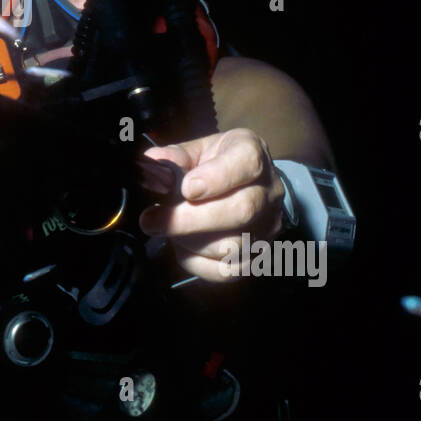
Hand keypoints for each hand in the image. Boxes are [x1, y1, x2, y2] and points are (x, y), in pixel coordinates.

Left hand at [139, 128, 286, 280]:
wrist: (248, 185)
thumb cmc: (217, 164)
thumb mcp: (198, 149)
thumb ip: (175, 157)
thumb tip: (152, 164)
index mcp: (252, 154)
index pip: (247, 163)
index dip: (215, 178)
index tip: (185, 188)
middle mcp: (268, 191)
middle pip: (241, 210)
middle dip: (191, 219)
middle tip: (153, 220)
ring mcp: (267, 226)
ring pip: (232, 246)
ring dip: (190, 242)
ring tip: (170, 230)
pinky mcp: (257, 256)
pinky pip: (227, 271)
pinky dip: (197, 263)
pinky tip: (183, 247)